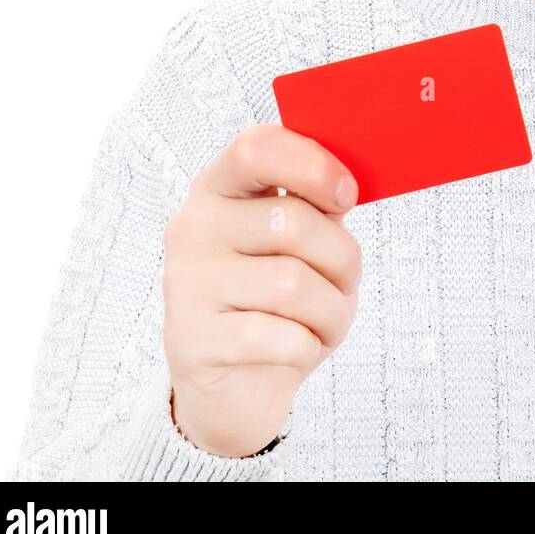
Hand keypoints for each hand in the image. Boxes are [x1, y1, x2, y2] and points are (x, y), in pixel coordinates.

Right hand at [163, 122, 360, 456]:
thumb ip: (315, 205)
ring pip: (293, 284)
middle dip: (343, 258)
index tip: (347, 195)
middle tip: (346, 282)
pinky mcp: (191, 342)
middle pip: (292, 221)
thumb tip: (345, 183)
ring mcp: (186, 283)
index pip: (256, 148)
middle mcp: (193, 227)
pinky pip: (280, 337)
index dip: (312, 165)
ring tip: (325, 322)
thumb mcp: (298, 242)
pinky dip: (307, 347)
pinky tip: (296, 349)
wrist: (236, 385)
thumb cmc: (277, 300)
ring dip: (331, 312)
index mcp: (219, 188)